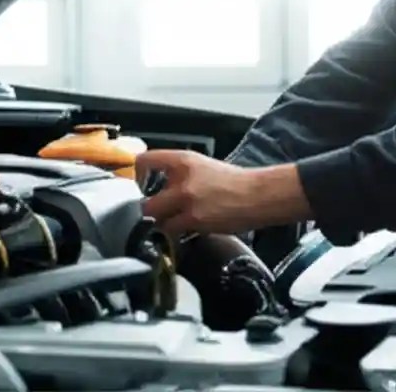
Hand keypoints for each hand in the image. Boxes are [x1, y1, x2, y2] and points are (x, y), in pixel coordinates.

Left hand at [135, 149, 311, 236]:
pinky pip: (172, 232)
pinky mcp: (194, 220)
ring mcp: (186, 201)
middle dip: (149, 210)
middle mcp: (181, 179)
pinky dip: (174, 235)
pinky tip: (184, 233)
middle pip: (145, 200)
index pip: (145, 160)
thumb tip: (163, 184)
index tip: (140, 184)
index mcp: (183, 160)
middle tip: (155, 214)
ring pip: (157, 219)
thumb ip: (181, 173)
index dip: (137, 174)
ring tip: (171, 225)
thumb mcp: (204, 166)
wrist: (258, 195)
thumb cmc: (236, 182)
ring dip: (161, 225)